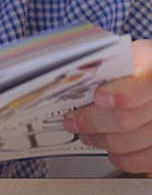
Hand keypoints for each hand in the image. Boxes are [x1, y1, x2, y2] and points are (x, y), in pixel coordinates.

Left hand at [63, 39, 151, 173]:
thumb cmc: (140, 68)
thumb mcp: (130, 55)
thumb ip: (107, 64)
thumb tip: (76, 74)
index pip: (145, 84)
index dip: (121, 94)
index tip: (99, 97)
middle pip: (125, 120)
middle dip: (90, 121)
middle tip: (71, 120)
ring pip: (125, 143)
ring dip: (98, 139)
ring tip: (85, 131)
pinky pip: (138, 161)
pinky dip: (117, 156)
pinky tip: (108, 145)